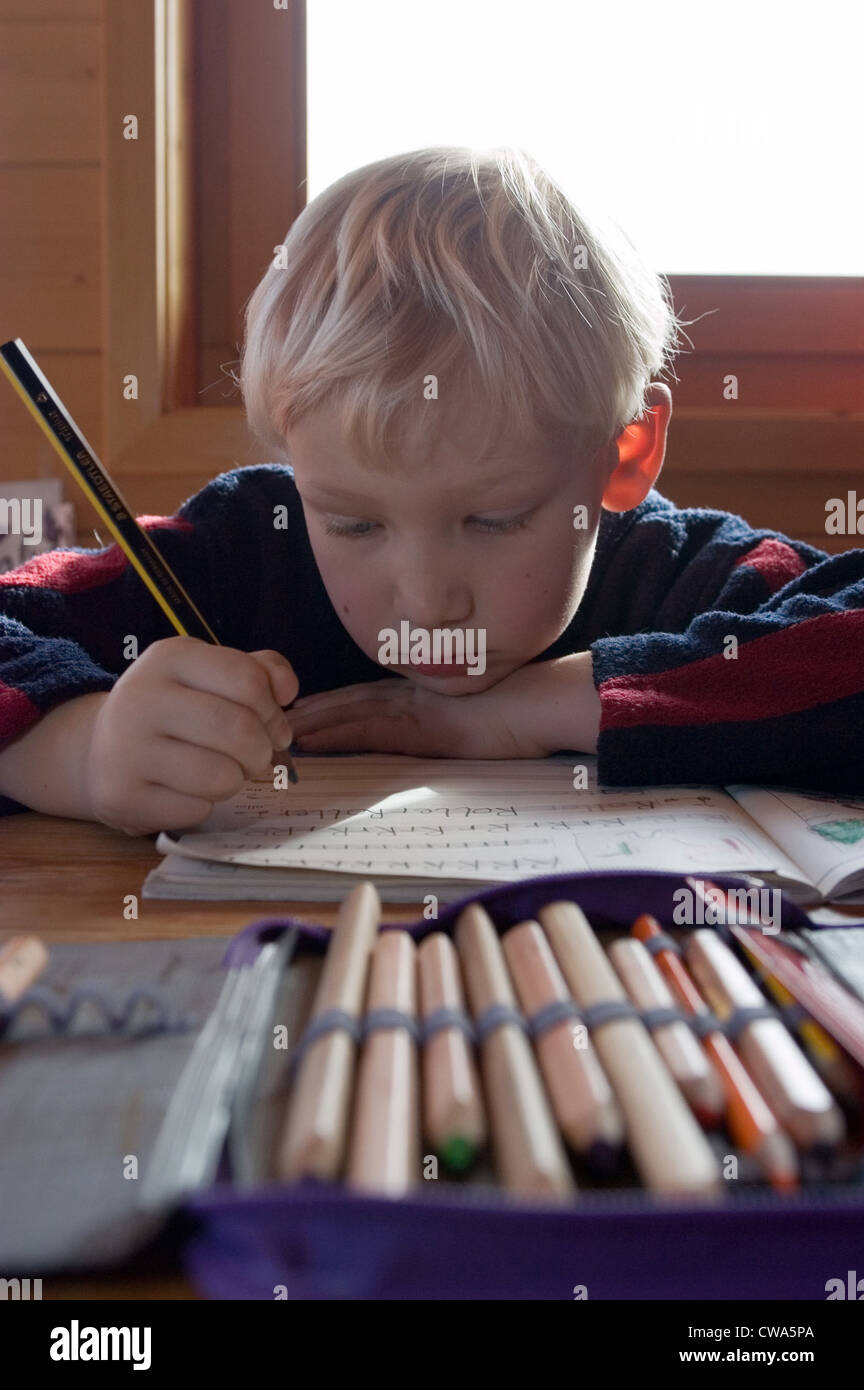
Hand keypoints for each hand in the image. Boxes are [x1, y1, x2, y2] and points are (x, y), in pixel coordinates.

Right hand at [84, 637, 298, 834]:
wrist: (101, 751)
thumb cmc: (175, 710)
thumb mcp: (211, 676)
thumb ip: (259, 672)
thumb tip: (287, 689)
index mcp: (169, 658)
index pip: (247, 680)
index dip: (273, 709)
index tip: (271, 723)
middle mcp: (141, 697)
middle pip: (239, 730)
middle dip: (261, 751)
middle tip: (253, 756)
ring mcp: (125, 748)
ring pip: (221, 777)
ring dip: (234, 781)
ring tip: (219, 772)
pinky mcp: (121, 796)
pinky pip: (196, 810)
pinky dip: (203, 805)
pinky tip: (184, 791)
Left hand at [290, 655, 598, 759]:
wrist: (543, 704)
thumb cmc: (522, 711)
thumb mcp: (478, 716)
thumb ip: (450, 720)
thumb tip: (439, 732)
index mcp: (425, 692)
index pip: (367, 696)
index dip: (334, 703)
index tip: (301, 708)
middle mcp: (414, 695)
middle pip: (351, 700)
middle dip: (314, 709)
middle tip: (274, 716)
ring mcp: (417, 708)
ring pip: (352, 713)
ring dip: (316, 722)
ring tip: (281, 730)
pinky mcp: (422, 727)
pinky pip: (370, 732)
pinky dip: (337, 735)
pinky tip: (313, 742)